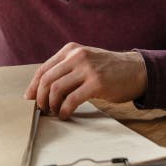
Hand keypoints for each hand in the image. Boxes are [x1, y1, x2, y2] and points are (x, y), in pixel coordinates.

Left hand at [24, 43, 147, 119]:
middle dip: (40, 98)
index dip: (33, 86)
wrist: (137, 70)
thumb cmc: (108, 69)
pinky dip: (65, 110)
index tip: (29, 99)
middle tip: (42, 109)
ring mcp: (87, 69)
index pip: (43, 69)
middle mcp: (76, 56)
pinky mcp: (96, 83)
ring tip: (54, 112)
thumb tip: (42, 89)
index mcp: (70, 50)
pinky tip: (66, 115)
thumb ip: (66, 69)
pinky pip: (72, 100)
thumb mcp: (84, 60)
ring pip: (57, 89)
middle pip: (47, 79)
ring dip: (52, 105)